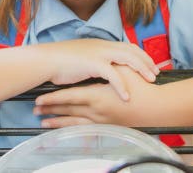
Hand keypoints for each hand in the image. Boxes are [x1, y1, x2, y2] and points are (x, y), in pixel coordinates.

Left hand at [34, 66, 156, 127]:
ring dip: (57, 122)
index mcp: (98, 96)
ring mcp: (101, 120)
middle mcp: (97, 111)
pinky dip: (72, 128)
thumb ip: (108, 68)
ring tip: (42, 122)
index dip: (54, 99)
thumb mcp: (124, 72)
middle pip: (68, 111)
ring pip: (74, 122)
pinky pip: (85, 129)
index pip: (70, 97)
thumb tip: (96, 62)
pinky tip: (63, 130)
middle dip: (50, 110)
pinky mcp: (107, 126)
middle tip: (35, 110)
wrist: (157, 109)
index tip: (39, 100)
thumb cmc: (142, 89)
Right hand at [37, 39, 158, 100]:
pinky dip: (121, 86)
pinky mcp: (93, 64)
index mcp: (101, 44)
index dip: (140, 54)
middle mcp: (103, 46)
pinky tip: (127, 96)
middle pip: (132, 51)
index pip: (127, 46)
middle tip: (157, 73)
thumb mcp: (83, 57)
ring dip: (140, 70)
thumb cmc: (62, 61)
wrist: (46, 60)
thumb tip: (104, 68)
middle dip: (146, 61)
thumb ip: (96, 60)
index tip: (150, 63)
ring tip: (150, 81)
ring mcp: (99, 53)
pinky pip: (112, 75)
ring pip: (127, 59)